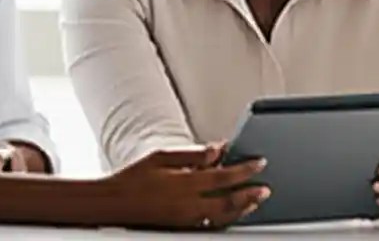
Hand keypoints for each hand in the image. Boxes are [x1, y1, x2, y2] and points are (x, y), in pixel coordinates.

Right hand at [100, 144, 270, 229]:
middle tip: (266, 188)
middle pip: (229, 203)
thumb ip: (192, 154)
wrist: (113, 204)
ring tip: (255, 200)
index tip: (260, 163)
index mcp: (184, 184)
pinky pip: (211, 225)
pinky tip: (232, 212)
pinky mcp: (182, 227)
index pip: (224, 177)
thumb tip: (217, 150)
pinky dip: (226, 218)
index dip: (245, 170)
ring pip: (223, 218)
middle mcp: (188, 205)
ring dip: (242, 209)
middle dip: (250, 195)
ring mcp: (186, 219)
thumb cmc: (134, 178)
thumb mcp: (162, 157)